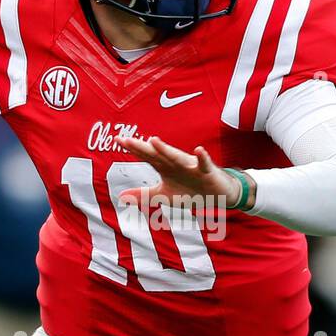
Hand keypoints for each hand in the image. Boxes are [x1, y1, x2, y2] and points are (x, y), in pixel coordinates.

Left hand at [115, 134, 251, 211]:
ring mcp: (191, 166)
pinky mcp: (206, 171)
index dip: (133, 149)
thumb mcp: (164, 196)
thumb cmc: (190, 191)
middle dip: (143, 147)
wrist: (217, 195)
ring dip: (165, 149)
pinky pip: (204, 163)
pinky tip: (198, 150)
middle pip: (157, 154)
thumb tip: (121, 196)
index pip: (146, 156)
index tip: (118, 139)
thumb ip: (144, 195)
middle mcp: (176, 163)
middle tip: (127, 140)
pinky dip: (202, 157)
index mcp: (165, 167)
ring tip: (152, 140)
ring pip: (177, 156)